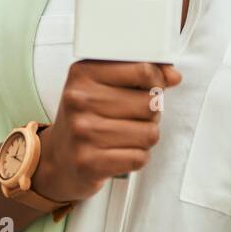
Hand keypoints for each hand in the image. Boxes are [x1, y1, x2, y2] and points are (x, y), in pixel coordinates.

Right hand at [32, 60, 181, 204]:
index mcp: (83, 73)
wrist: (57, 159)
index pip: (142, 69)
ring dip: (145, 137)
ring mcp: (82, 132)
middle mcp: (79, 100)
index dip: (157, 79)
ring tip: (126, 135)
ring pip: (149, 132)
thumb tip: (173, 76)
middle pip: (150, 103)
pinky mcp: (89, 162)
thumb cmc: (85, 118)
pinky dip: (136, 157)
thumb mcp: (101, 86)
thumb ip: (139, 75)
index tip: (151, 86)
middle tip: (133, 117)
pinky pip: (139, 157)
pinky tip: (120, 152)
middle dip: (151, 113)